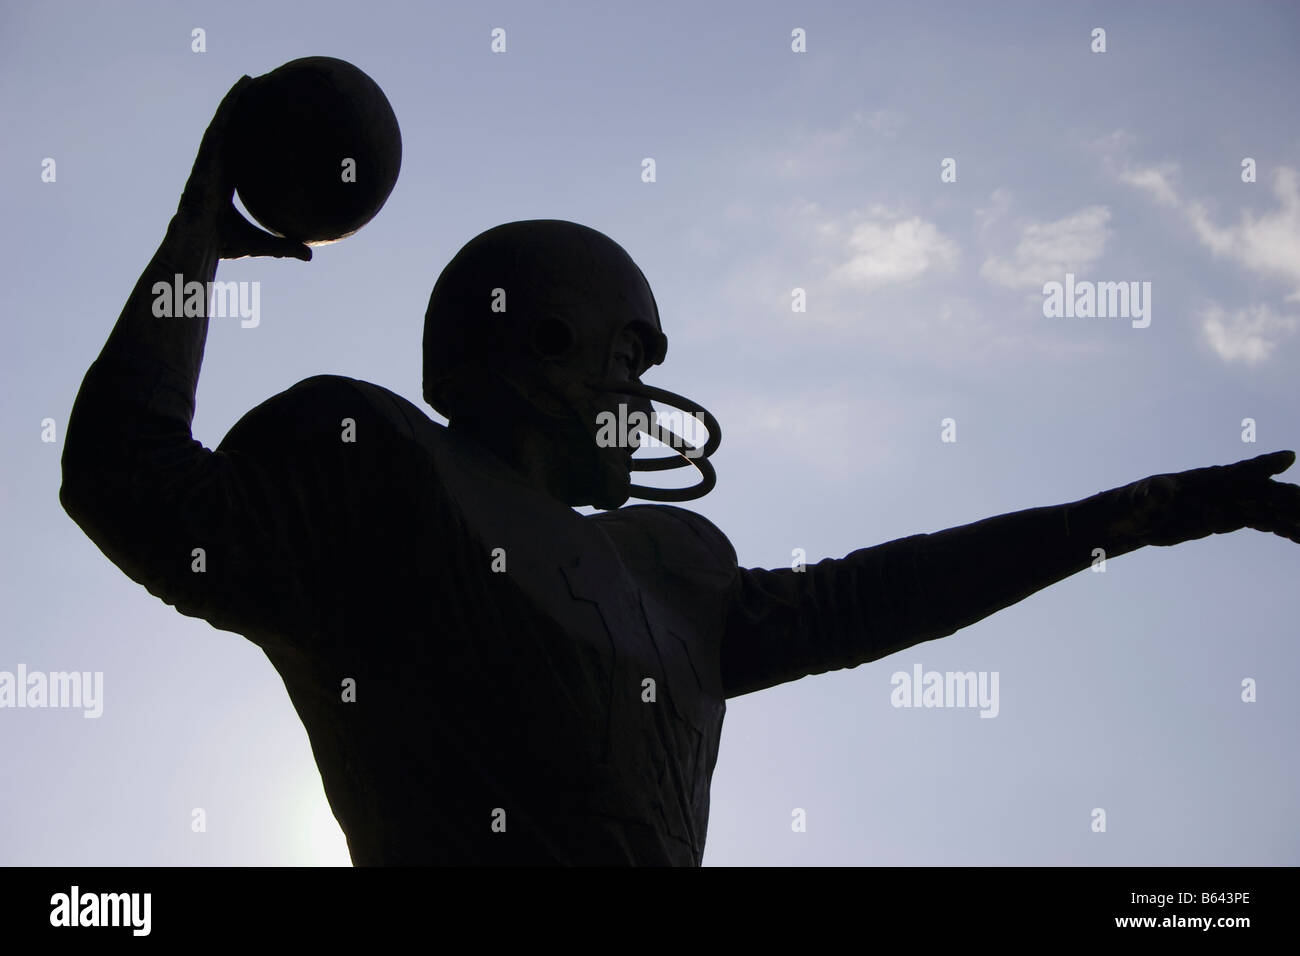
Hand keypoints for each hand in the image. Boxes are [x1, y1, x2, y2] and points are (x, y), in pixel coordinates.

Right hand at [174, 76, 310, 261]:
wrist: (197, 245)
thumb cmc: (224, 247)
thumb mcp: (262, 245)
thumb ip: (285, 247)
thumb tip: (311, 256)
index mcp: (225, 184)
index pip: (238, 156)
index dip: (247, 139)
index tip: (260, 126)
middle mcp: (216, 168)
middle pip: (230, 133)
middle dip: (240, 111)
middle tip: (256, 91)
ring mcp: (209, 162)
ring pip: (222, 125)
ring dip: (234, 102)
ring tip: (249, 81)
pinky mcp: (206, 159)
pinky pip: (219, 129)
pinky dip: (227, 110)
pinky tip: (239, 93)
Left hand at [1110, 450, 1299, 547]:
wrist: (1128, 520)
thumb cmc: (1130, 505)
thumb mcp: (1138, 501)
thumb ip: (1151, 495)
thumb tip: (1160, 489)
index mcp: (1202, 481)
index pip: (1236, 472)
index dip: (1262, 465)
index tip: (1288, 457)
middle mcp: (1219, 490)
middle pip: (1261, 491)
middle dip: (1288, 496)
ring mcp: (1224, 504)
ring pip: (1265, 507)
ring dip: (1289, 514)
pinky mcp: (1222, 519)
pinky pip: (1257, 521)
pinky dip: (1279, 526)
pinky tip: (1295, 534)